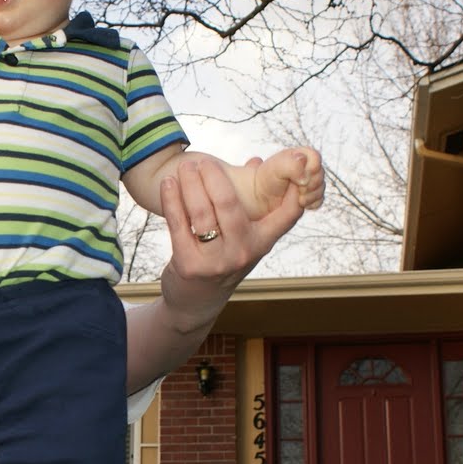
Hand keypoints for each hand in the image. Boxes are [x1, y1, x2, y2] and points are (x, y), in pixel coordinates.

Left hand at [156, 154, 324, 328]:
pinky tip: (168, 185)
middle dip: (213, 176)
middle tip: (202, 160)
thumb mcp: (243, 239)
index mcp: (262, 242)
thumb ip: (251, 202)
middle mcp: (243, 252)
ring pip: (202, 212)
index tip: (291, 162)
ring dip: (189, 184)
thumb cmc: (223, 259)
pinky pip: (179, 224)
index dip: (293, 188)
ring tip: (183, 168)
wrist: (197, 302)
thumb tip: (255, 161)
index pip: (287, 214)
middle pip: (229, 203)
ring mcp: (216, 261)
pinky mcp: (189, 265)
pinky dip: (172, 200)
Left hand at [253, 146, 324, 217]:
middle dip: (310, 184)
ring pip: (321, 188)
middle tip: (297, 189)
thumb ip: (292, 166)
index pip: (315, 157)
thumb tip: (306, 175)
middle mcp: (305, 167)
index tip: (298, 179)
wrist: (259, 199)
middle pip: (320, 174)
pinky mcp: (309, 196)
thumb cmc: (266, 180)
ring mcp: (308, 182)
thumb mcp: (275, 168)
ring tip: (297, 198)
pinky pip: (319, 200)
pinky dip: (312, 204)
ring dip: (310, 195)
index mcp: (297, 155)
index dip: (310, 169)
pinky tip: (301, 203)